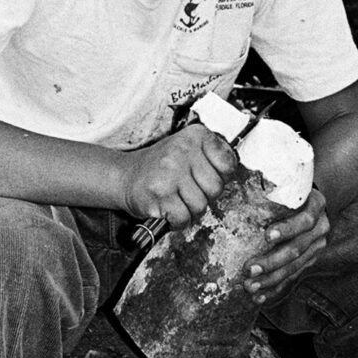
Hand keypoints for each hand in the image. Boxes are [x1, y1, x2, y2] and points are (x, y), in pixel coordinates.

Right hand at [121, 125, 236, 226]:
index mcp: (195, 136)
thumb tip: (232, 173)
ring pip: (200, 205)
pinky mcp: (160, 193)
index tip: (205, 178)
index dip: (220, 177)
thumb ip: (212, 158)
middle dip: (205, 197)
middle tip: (187, 191)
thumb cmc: (161, 168)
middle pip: (216, 188)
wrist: (125, 176)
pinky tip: (169, 211)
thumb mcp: (188, 151)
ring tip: (176, 200)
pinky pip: (184, 217)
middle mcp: (182, 149)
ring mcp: (170, 171)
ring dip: (190, 210)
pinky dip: (178, 221)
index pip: (228, 163)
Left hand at [244, 188, 328, 301]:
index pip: (305, 220)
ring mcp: (316, 247)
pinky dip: (275, 290)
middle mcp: (320, 228)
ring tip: (249, 286)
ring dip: (271, 280)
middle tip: (249, 269)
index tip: (267, 236)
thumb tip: (230, 181)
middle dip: (272, 262)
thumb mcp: (286, 183)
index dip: (287, 229)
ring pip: (295, 268)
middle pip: (297, 249)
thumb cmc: (289, 188)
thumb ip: (268, 185)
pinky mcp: (309, 261)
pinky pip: (293, 278)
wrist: (311, 199)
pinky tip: (259, 298)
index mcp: (316, 205)